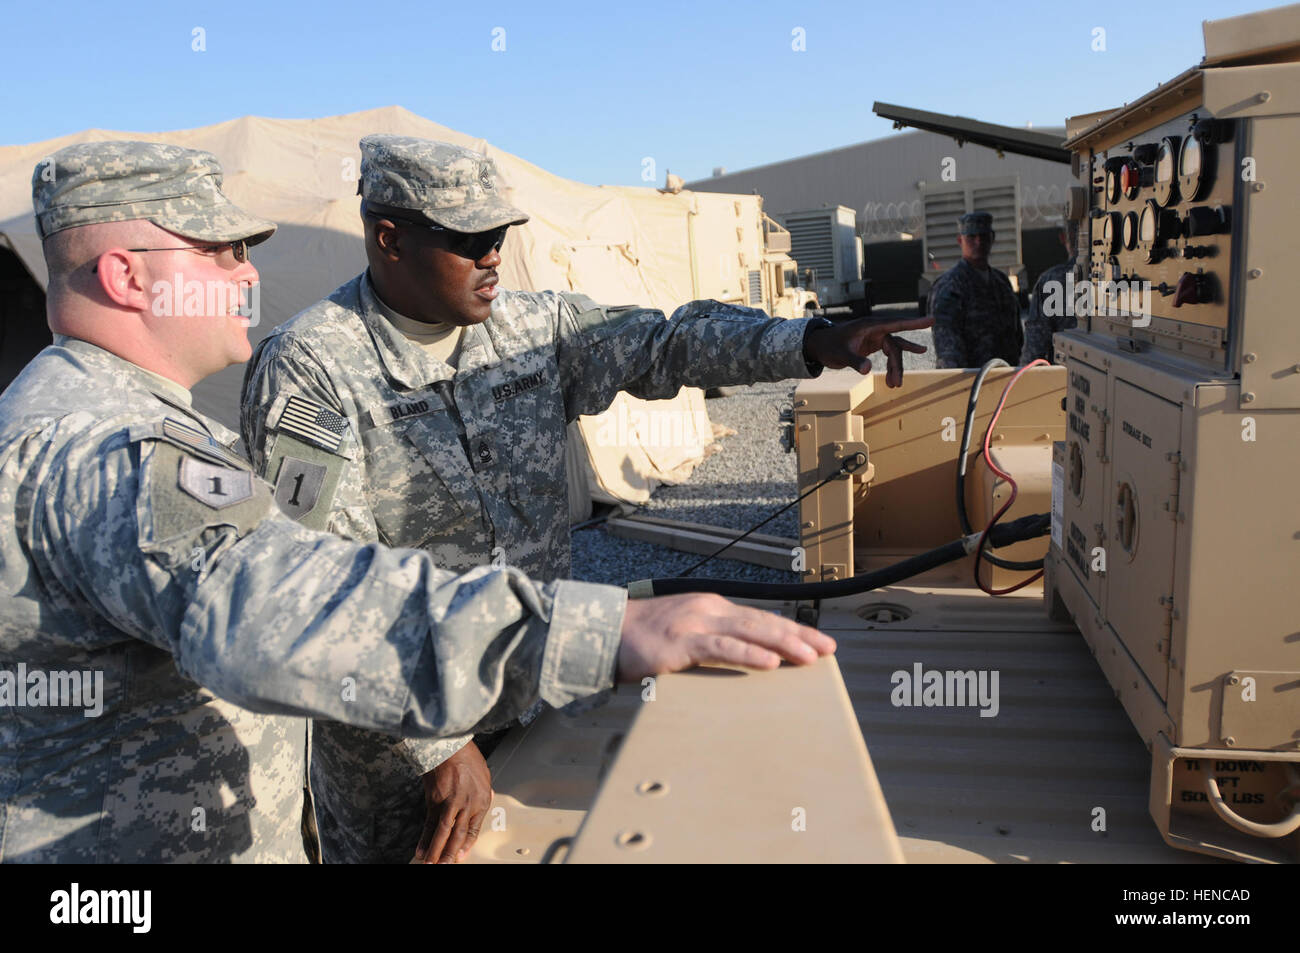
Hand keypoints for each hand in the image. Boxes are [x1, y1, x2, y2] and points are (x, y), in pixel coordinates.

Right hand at [414, 741, 491, 863]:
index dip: (466, 846)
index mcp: (482, 800)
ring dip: (436, 852)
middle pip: (458, 836)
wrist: (449, 746)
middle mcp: (468, 805)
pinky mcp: (434, 801)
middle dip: (450, 855)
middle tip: (444, 867)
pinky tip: (421, 850)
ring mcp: (450, 804)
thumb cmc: (467, 758)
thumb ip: (485, 792)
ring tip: (430, 865)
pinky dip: (425, 839)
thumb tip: (489, 799)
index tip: (460, 858)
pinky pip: (429, 824)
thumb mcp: (484, 775)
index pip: (474, 830)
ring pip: (443, 834)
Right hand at [616, 593, 835, 680]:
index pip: (760, 618)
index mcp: (710, 607)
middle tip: (828, 648)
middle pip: (763, 621)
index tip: (819, 641)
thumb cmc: (641, 637)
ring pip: (749, 631)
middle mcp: (708, 609)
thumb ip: (711, 640)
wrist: (602, 630)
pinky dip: (749, 654)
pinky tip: (769, 662)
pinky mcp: (681, 643)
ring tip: (809, 656)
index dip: (792, 629)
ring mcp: (695, 624)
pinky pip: (722, 648)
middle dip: (798, 635)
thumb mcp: (683, 632)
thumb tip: (742, 654)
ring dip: (783, 644)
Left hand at [804, 315, 933, 387]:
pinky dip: (895, 361)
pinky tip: (912, 358)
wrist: (820, 346)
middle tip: (896, 384)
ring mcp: (875, 335)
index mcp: (869, 325)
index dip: (914, 323)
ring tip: (895, 385)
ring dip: (895, 367)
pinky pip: (890, 351)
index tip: (931, 320)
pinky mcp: (874, 343)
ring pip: (894, 351)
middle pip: (894, 346)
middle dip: (897, 365)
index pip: (896, 323)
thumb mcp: (840, 355)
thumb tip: (867, 371)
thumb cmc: (829, 346)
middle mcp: (875, 328)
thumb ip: (854, 361)